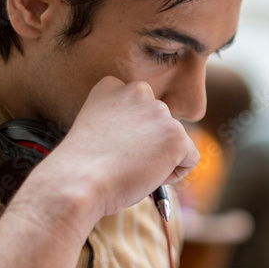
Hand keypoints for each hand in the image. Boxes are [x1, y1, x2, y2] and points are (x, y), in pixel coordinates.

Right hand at [39, 77, 199, 218]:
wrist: (78, 181)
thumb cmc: (82, 167)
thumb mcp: (99, 130)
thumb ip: (125, 124)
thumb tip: (151, 140)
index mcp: (113, 86)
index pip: (141, 112)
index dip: (130, 137)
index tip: (109, 147)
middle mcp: (138, 91)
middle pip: (161, 126)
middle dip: (149, 147)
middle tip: (121, 160)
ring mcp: (160, 111)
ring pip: (176, 143)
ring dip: (160, 160)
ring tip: (130, 166)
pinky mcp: (176, 134)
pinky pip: (190, 160)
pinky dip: (174, 174)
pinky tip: (147, 174)